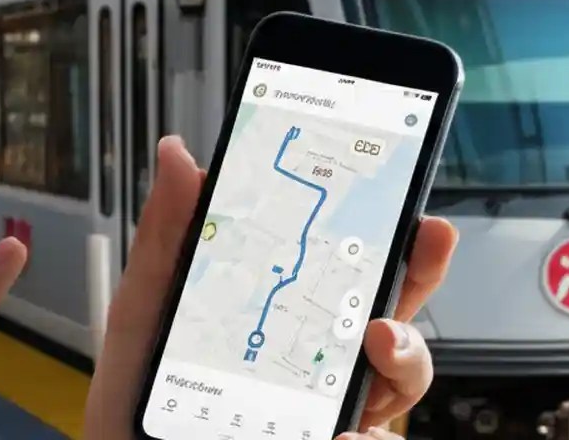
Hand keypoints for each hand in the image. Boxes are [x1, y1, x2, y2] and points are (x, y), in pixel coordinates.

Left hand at [84, 136, 458, 439]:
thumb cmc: (140, 396)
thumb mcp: (146, 311)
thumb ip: (166, 239)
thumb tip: (177, 156)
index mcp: (285, 312)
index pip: (348, 268)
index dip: (388, 234)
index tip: (410, 207)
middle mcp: (319, 360)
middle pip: (392, 310)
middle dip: (421, 272)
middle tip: (427, 240)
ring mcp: (328, 409)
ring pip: (400, 378)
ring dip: (406, 354)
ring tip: (380, 341)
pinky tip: (347, 435)